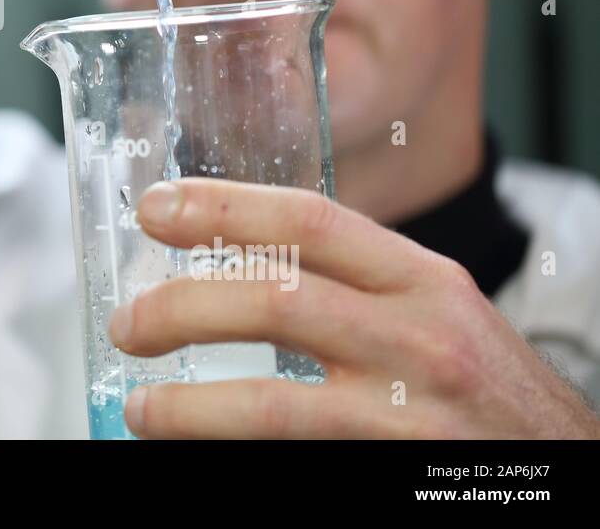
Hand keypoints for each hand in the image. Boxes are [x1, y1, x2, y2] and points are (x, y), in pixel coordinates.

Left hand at [110, 178, 599, 437]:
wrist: (566, 473)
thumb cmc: (486, 392)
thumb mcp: (436, 314)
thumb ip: (354, 285)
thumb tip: (234, 268)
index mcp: (423, 281)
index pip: (308, 219)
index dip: (221, 207)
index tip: (155, 208)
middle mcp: (420, 342)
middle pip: (274, 301)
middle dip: (181, 307)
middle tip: (129, 321)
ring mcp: (410, 421)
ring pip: (274, 405)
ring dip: (189, 406)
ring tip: (141, 408)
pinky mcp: (397, 479)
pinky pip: (292, 460)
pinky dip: (231, 451)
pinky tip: (196, 450)